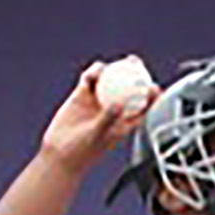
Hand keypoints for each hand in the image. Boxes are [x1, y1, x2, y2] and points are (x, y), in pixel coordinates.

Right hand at [39, 61, 157, 175]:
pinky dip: (93, 73)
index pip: (143, 107)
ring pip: (109, 79)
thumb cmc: (83, 151)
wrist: (60, 152)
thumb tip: (119, 104)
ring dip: (114, 68)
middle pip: (128, 87)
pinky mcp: (82, 95)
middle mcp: (113, 109)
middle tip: (136, 62)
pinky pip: (89, 79)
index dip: (152, 96)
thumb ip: (109, 119)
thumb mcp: (98, 135)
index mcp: (124, 122)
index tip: (154, 86)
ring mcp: (98, 100)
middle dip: (135, 72)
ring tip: (117, 62)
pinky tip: (96, 69)